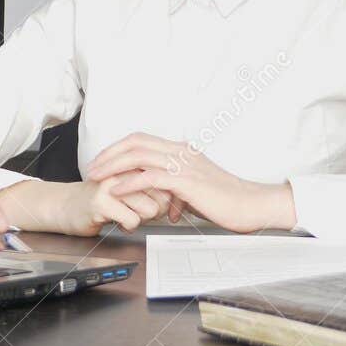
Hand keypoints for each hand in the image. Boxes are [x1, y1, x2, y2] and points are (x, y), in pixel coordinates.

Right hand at [0, 176, 173, 236]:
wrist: (69, 206)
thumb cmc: (106, 198)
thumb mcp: (134, 187)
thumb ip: (157, 185)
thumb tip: (181, 196)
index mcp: (134, 161)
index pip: (168, 179)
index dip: (170, 198)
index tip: (160, 205)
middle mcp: (124, 168)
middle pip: (163, 195)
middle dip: (158, 211)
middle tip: (142, 212)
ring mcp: (112, 183)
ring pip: (150, 210)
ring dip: (143, 219)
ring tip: (128, 215)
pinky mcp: (101, 201)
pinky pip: (132, 221)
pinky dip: (129, 227)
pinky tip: (119, 222)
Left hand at [87, 133, 296, 232]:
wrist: (252, 205)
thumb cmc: (228, 202)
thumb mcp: (197, 194)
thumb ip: (178, 194)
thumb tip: (166, 206)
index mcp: (183, 151)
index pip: (143, 140)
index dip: (119, 148)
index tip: (104, 160)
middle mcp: (182, 152)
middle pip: (136, 142)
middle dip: (110, 153)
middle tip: (92, 167)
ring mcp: (184, 165)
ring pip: (139, 155)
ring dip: (113, 165)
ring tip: (97, 176)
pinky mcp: (187, 182)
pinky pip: (150, 177)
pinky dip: (129, 182)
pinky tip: (116, 189)